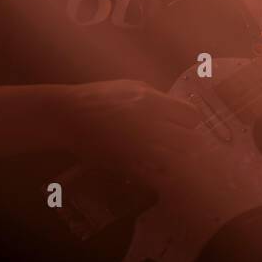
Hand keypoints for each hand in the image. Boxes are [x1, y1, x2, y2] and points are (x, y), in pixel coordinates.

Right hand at [48, 79, 202, 176]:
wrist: (69, 115)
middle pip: (189, 140)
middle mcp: (153, 123)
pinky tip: (154, 171)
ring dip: (175, 161)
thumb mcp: (132, 87)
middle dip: (187, 144)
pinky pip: (155, 174)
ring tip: (168, 160)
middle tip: (178, 147)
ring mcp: (142, 145)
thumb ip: (156, 98)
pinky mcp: (130, 163)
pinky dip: (159, 174)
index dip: (189, 123)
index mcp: (155, 102)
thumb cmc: (98, 97)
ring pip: (176, 160)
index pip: (191, 116)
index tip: (183, 126)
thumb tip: (173, 107)